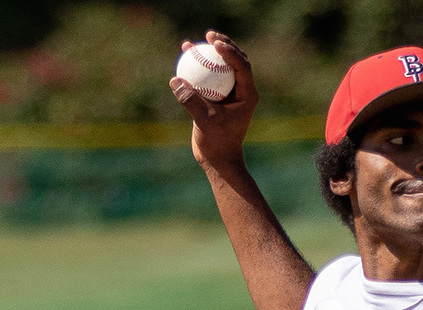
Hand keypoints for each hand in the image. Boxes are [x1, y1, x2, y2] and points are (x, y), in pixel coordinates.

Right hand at [169, 32, 257, 172]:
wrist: (217, 160)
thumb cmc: (217, 144)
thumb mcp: (204, 122)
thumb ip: (191, 101)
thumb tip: (175, 80)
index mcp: (247, 95)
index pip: (242, 66)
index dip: (230, 51)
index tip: (214, 44)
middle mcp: (240, 91)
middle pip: (235, 60)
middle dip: (223, 44)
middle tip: (209, 36)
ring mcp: (228, 93)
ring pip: (220, 66)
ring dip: (207, 53)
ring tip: (192, 43)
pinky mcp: (216, 96)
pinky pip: (208, 76)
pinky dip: (198, 67)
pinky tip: (184, 57)